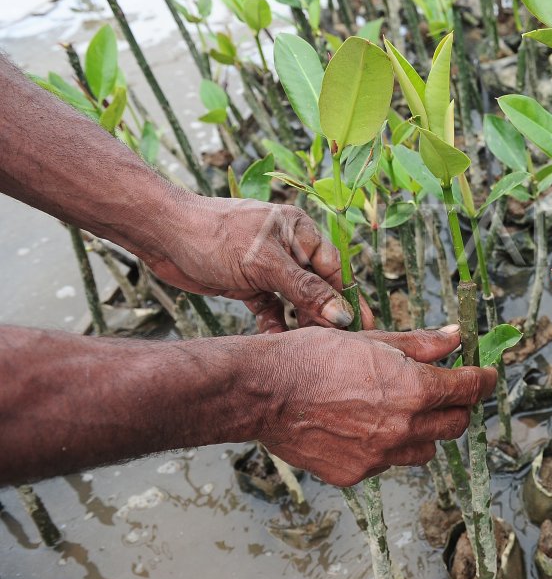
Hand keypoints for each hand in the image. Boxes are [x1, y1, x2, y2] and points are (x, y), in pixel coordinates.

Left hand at [139, 193, 372, 332]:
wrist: (161, 234)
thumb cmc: (214, 236)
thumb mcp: (265, 264)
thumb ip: (305, 290)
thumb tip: (341, 314)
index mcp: (300, 232)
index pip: (334, 269)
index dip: (347, 299)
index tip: (362, 326)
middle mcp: (288, 247)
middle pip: (316, 287)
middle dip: (323, 315)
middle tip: (333, 344)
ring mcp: (267, 266)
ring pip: (293, 300)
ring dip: (297, 322)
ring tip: (302, 346)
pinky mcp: (247, 282)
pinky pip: (270, 306)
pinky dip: (273, 322)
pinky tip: (273, 338)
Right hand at [254, 325, 495, 485]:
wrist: (262, 391)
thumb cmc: (313, 357)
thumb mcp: (373, 338)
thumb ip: (421, 344)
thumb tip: (456, 339)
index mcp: (413, 390)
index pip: (469, 390)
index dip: (483, 380)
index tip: (486, 374)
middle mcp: (403, 428)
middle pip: (455, 425)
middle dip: (457, 406)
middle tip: (448, 391)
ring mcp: (379, 456)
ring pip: (425, 450)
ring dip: (425, 431)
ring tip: (403, 411)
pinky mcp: (356, 474)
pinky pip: (388, 463)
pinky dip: (387, 447)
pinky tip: (366, 427)